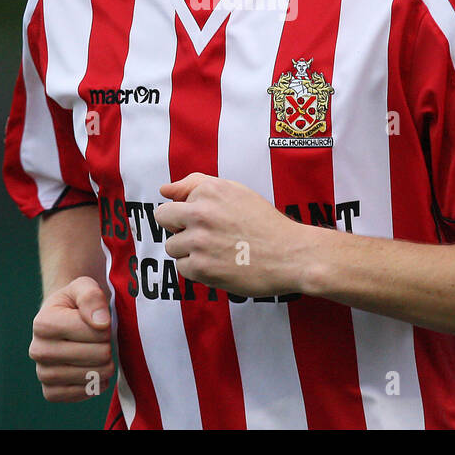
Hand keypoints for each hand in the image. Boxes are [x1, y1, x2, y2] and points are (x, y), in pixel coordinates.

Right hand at [28, 276, 114, 401]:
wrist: (64, 321)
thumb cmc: (76, 303)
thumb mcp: (84, 287)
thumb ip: (92, 296)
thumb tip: (101, 323)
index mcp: (43, 323)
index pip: (93, 332)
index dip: (105, 328)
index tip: (100, 324)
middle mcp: (37, 350)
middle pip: (94, 356)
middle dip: (107, 347)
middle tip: (103, 341)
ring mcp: (42, 373)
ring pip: (88, 378)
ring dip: (104, 368)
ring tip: (103, 357)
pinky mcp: (50, 391)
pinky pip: (78, 395)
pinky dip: (93, 387)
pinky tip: (94, 373)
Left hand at [154, 173, 304, 297]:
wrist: (291, 255)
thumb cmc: (265, 223)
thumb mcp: (235, 192)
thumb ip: (195, 185)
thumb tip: (163, 189)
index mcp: (209, 190)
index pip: (174, 201)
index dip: (189, 213)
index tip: (211, 221)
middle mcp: (200, 212)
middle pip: (163, 219)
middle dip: (179, 228)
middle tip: (205, 236)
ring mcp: (199, 240)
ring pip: (172, 246)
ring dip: (189, 251)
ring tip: (217, 251)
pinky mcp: (201, 267)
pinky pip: (182, 268)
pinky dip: (198, 270)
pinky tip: (220, 265)